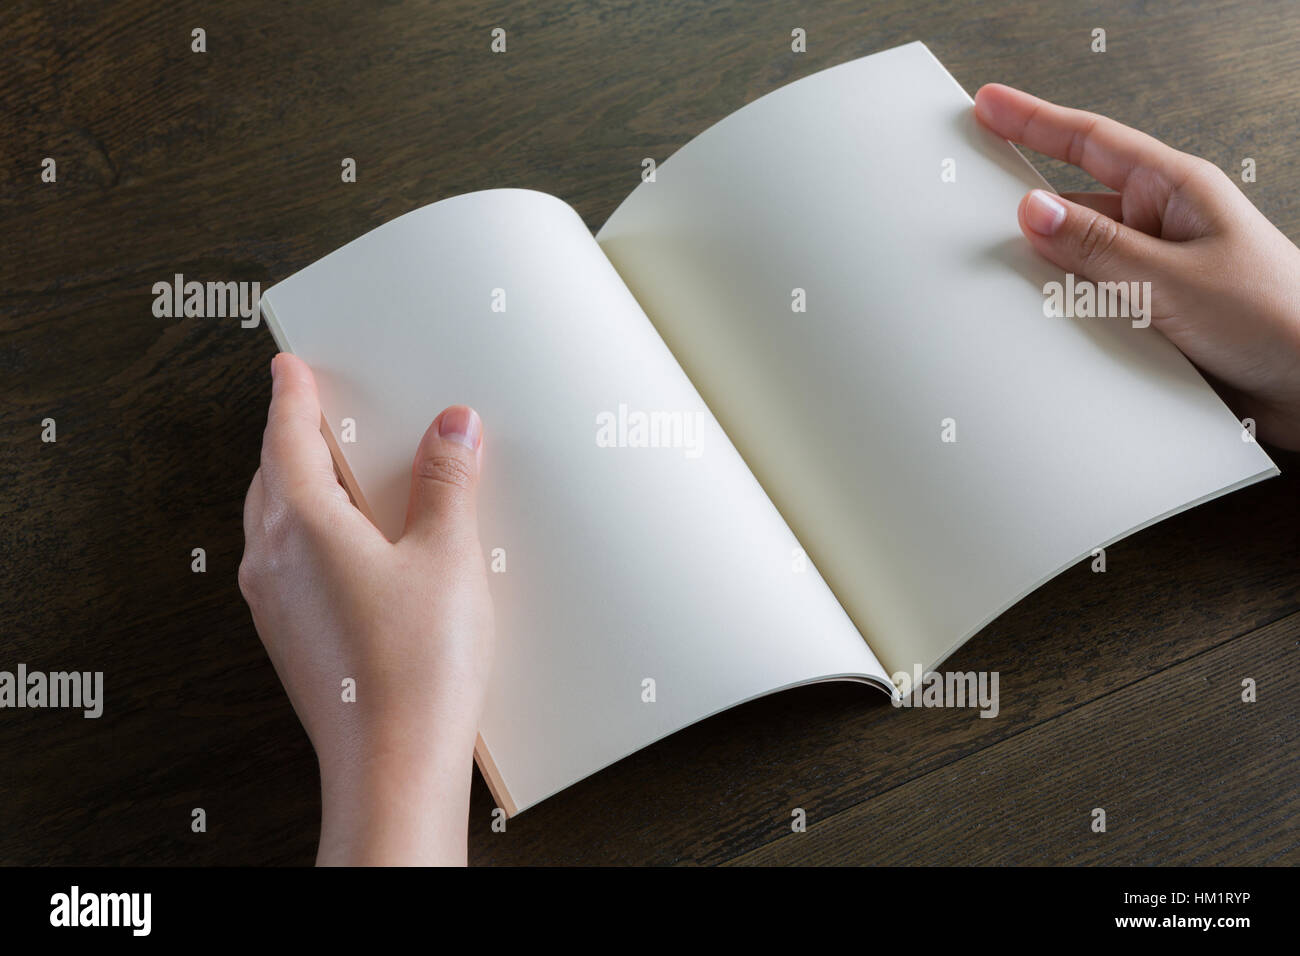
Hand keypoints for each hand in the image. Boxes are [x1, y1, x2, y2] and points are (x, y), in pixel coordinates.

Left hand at [238, 353, 493, 865]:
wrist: (392, 763)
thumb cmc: (415, 669)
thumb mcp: (447, 556)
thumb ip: (446, 482)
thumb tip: (452, 429)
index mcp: (302, 524)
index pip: (286, 436)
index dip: (292, 395)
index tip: (290, 368)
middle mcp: (273, 559)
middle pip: (272, 476)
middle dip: (291, 437)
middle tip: (319, 411)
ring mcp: (275, 604)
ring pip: (274, 520)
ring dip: (298, 485)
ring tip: (340, 473)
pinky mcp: (291, 638)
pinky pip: (288, 561)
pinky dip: (308, 533)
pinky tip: (353, 548)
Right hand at [975, 83, 1299, 448]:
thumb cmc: (1276, 320)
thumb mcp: (1174, 278)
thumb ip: (1099, 245)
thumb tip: (1034, 211)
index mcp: (1178, 191)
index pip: (1091, 142)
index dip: (1033, 119)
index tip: (989, 104)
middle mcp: (1164, 225)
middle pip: (1076, 199)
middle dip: (1023, 197)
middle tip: (969, 186)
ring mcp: (1156, 270)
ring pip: (1079, 257)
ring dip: (1046, 266)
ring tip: (1001, 272)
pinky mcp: (1152, 314)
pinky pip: (1091, 300)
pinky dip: (1063, 307)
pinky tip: (1043, 319)